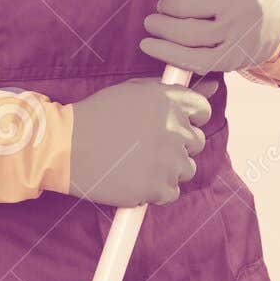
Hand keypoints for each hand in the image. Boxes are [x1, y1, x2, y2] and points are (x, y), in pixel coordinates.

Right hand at [67, 75, 217, 207]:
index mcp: (167, 100)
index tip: (171, 126)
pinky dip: (155, 191)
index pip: (202, 111)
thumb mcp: (134, 92)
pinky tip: (132, 179)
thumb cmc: (97, 117)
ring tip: (136, 163)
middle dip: (176, 146)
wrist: (64, 147)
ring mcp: (167, 160)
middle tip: (145, 147)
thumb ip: (174, 91)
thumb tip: (214, 87)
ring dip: (167, 169)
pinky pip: (171, 193)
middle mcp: (173, 128)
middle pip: (196, 143)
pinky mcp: (157, 187)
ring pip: (186, 169)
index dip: (188, 120)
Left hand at [138, 0, 279, 74]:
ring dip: (161, 28)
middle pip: (183, 4)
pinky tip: (150, 45)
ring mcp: (237, 32)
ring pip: (185, 33)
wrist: (278, 23)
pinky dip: (167, 54)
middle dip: (167, 4)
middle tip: (166, 6)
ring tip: (155, 23)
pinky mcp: (232, 58)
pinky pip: (193, 60)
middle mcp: (241, 2)